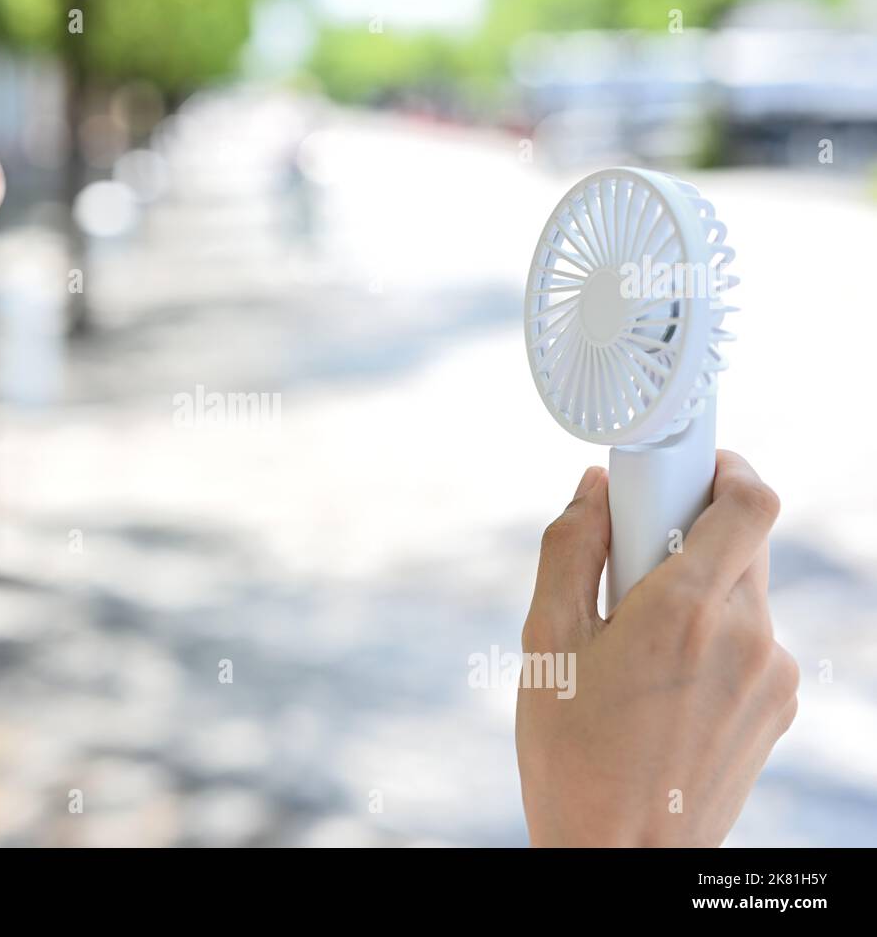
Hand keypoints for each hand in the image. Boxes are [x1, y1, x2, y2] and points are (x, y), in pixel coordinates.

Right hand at [516, 451, 798, 846]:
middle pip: (744, 541)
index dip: (723, 467)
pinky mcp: (780, 707)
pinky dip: (713, 636)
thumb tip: (594, 490)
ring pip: (744, 593)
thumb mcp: (545, 645)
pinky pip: (752, 640)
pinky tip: (663, 685)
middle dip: (689, 534)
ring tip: (637, 648)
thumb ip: (570, 550)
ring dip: (697, 592)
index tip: (682, 469)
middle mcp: (747, 637)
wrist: (620, 858)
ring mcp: (773, 676)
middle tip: (630, 570)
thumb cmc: (571, 755)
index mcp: (684, 612)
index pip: (750, 500)